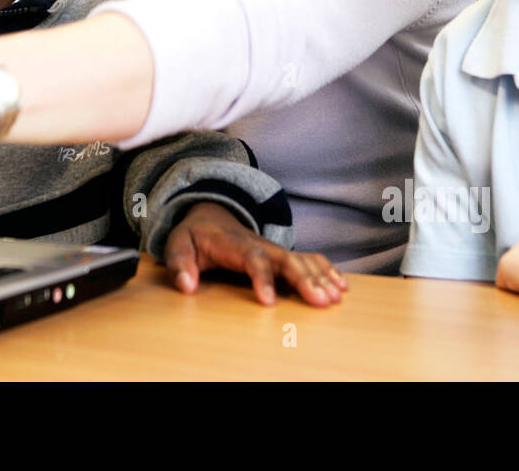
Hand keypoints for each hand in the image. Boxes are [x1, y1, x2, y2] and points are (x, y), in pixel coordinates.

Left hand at [164, 202, 347, 306]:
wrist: (210, 216)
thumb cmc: (194, 237)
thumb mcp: (177, 246)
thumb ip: (179, 265)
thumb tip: (186, 286)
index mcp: (235, 245)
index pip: (253, 259)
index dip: (262, 279)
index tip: (269, 302)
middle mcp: (260, 245)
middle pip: (286, 260)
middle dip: (305, 280)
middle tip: (321, 301)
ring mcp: (273, 249)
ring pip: (301, 260)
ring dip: (320, 277)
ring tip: (335, 297)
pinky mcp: (282, 255)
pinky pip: (308, 260)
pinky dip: (326, 270)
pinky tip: (341, 285)